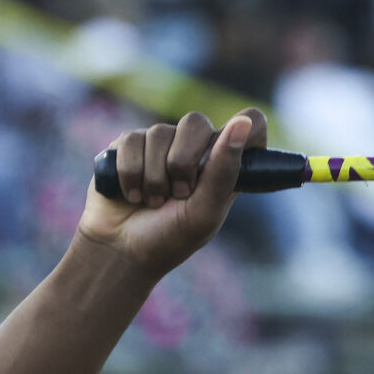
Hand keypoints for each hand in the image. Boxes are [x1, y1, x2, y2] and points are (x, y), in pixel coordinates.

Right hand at [78, 108, 267, 278]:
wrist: (121, 250)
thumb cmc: (170, 237)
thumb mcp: (204, 211)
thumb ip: (224, 170)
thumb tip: (244, 122)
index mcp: (224, 164)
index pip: (251, 124)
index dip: (246, 128)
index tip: (225, 156)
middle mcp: (195, 147)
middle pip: (196, 122)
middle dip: (181, 163)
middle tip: (179, 195)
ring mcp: (162, 142)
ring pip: (159, 133)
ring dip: (153, 177)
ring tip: (153, 201)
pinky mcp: (129, 143)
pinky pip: (131, 140)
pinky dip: (130, 174)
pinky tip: (131, 194)